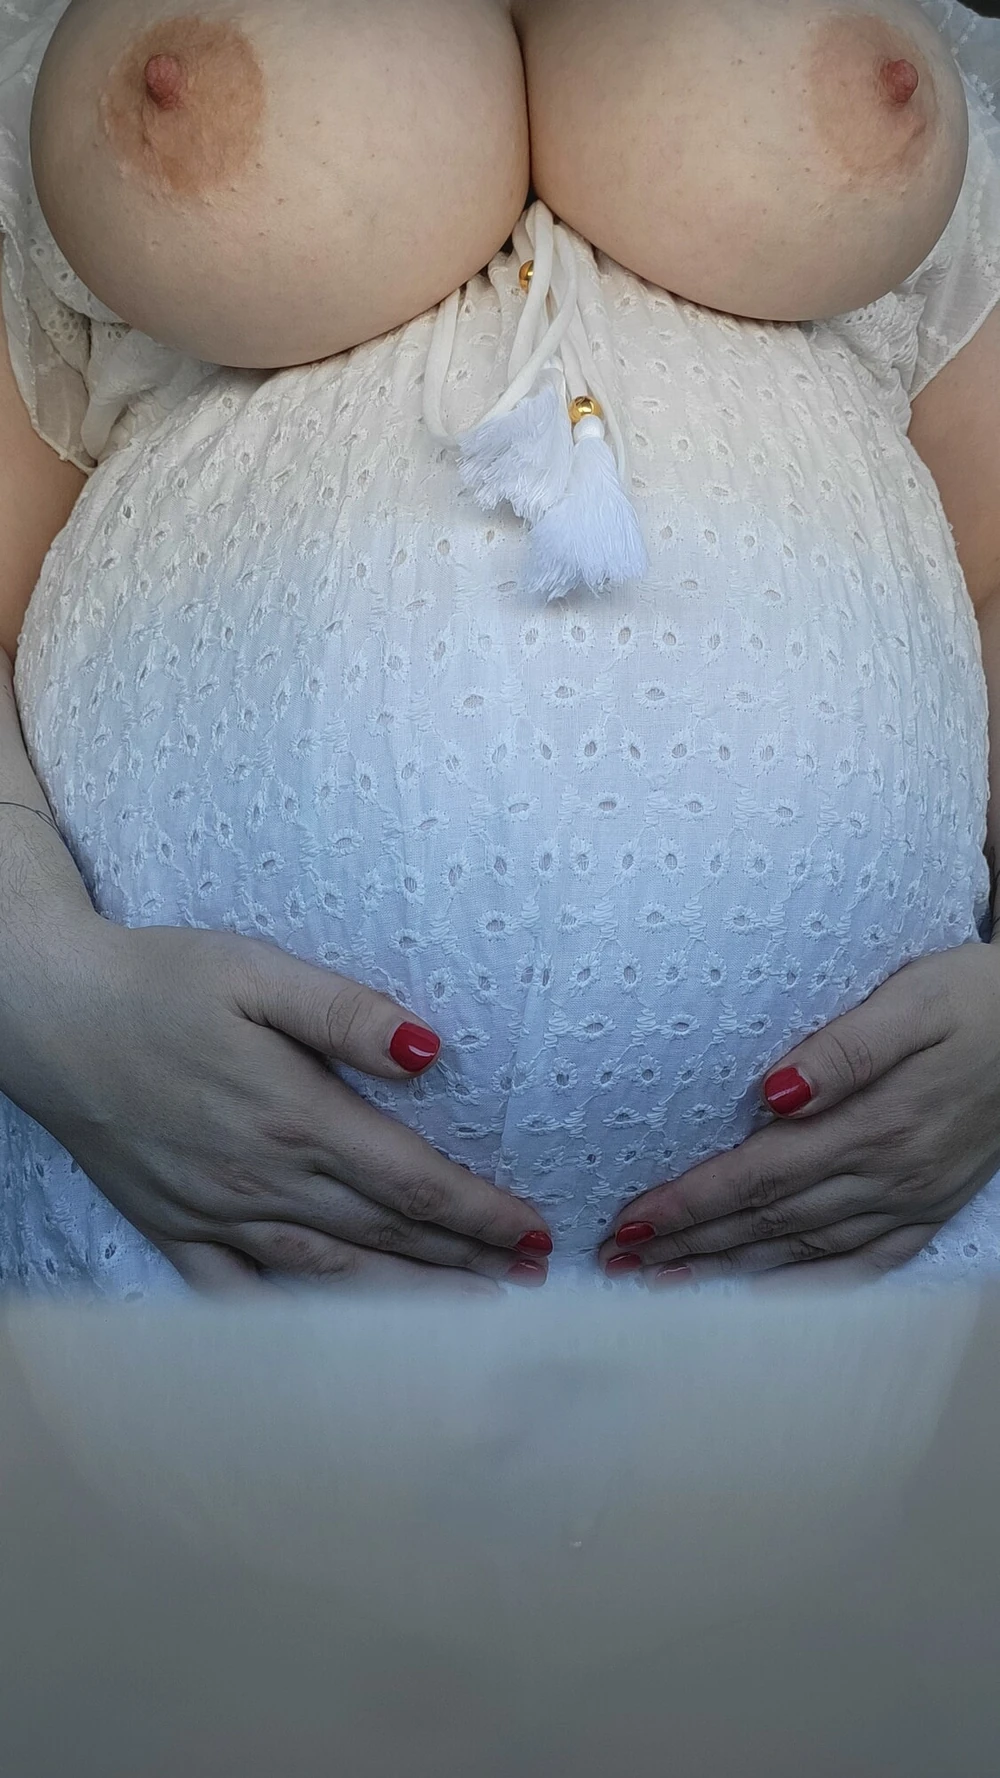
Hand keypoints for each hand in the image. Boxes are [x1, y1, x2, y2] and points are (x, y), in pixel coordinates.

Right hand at [10, 917, 551, 1292]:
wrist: (49, 1012)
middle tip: (529, 1280)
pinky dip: (294, 1322)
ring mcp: (216, 1215)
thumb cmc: (160, 982)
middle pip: (386, 1236)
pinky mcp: (172, 1229)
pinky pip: (239, 1294)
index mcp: (296, 1117)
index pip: (412, 1181)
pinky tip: (334, 1344)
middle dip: (465, 1261)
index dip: (479, 1213)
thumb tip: (431, 1052)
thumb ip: (348, 1015)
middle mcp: (263, 1181)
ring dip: (407, 1297)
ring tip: (470, 1317)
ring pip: (331, 1276)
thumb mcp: (260, 972)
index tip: (532, 1232)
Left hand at [600, 942, 999, 1284]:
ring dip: (731, 1271)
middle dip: (690, 1245)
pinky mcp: (932, 1210)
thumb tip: (772, 1093)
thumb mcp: (912, 1001)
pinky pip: (865, 1266)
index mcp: (876, 1126)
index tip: (631, 1224)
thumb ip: (842, 1050)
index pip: (759, 1175)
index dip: (690, 1204)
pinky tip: (766, 1299)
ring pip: (805, 1249)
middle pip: (769, 1221)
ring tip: (666, 1287)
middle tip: (619, 1265)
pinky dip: (810, 1287)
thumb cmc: (977, 998)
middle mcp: (891, 1177)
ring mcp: (913, 1201)